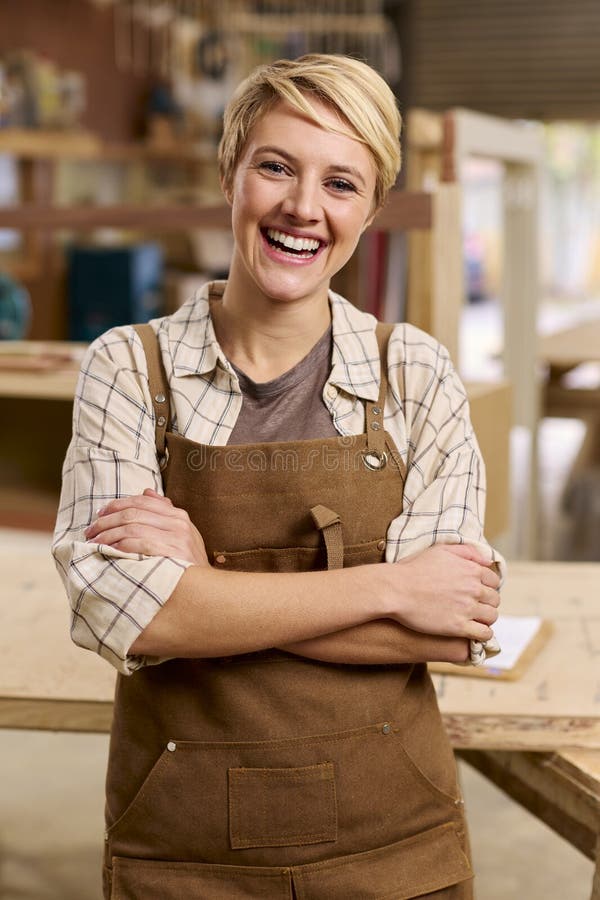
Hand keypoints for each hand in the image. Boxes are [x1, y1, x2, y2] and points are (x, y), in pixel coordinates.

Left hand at [84, 489, 208, 565]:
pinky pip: (139, 544)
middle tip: (90, 532)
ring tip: (94, 543)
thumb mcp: (182, 534)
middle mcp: (179, 524)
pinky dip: (120, 546)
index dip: (117, 505)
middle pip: (134, 514)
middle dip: (106, 522)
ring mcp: (177, 539)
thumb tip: (146, 492)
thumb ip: (164, 512)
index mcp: (179, 516)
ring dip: (108, 535)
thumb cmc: (188, 563)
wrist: (207, 591)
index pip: (142, 501)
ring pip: (132, 528)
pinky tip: (109, 551)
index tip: (99, 514)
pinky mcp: (172, 555)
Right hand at [383, 543, 500, 642]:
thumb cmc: (414, 569)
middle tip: (474, 605)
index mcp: (471, 570)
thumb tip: (487, 560)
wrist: (396, 590)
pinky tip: (474, 632)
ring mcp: (467, 609)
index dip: (487, 586)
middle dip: (486, 602)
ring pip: (491, 616)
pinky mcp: (458, 627)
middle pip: (494, 599)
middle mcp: (473, 589)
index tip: (478, 591)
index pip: (493, 580)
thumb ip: (466, 552)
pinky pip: (483, 634)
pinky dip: (482, 634)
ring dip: (485, 618)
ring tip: (475, 619)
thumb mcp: (440, 550)